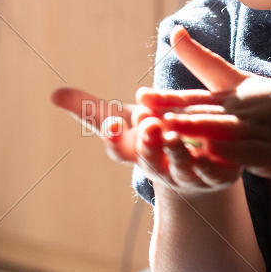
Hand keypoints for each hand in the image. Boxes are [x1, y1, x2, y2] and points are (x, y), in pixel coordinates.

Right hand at [50, 81, 240, 198]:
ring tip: (173, 135)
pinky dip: (211, 162)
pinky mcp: (216, 177)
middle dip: (148, 144)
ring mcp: (186, 177)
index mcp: (136, 152)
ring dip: (176, 153)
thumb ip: (90, 108)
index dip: (114, 139)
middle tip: (148, 125)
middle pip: (150, 160)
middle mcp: (159, 168)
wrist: (193, 162)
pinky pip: (213, 171)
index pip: (118, 149)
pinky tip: (210, 146)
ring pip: (180, 167)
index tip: (111, 124)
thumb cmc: (151, 135)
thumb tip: (53, 94)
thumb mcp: (124, 119)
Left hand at [147, 25, 270, 177]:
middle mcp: (241, 112)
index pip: (193, 99)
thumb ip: (203, 61)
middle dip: (175, 115)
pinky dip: (231, 153)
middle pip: (204, 113)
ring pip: (224, 130)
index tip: (141, 97)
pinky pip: (250, 153)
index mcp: (229, 98)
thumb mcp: (237, 81)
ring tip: (171, 130)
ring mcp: (259, 131)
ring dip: (197, 130)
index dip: (166, 99)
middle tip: (146, 116)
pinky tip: (213, 154)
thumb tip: (175, 31)